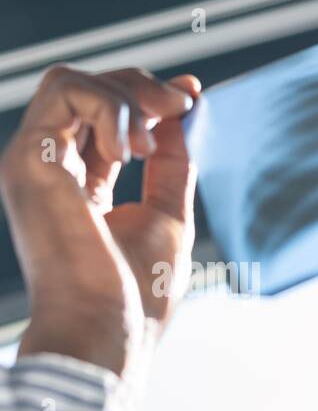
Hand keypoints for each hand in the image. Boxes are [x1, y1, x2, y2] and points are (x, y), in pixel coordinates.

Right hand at [0, 66, 200, 374]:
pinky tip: (131, 152)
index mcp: (78, 182)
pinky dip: (111, 107)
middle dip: (143, 88)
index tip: (192, 95)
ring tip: (149, 145)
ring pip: (71, 81)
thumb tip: (181, 117)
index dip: (147, 95)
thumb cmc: (136, 295)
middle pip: (86, 89)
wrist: (108, 329)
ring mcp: (35, 160)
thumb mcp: (167, 217)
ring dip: (127, 96)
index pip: (104, 118)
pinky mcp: (32, 157)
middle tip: (183, 106)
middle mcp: (50, 167)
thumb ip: (171, 166)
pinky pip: (67, 92)